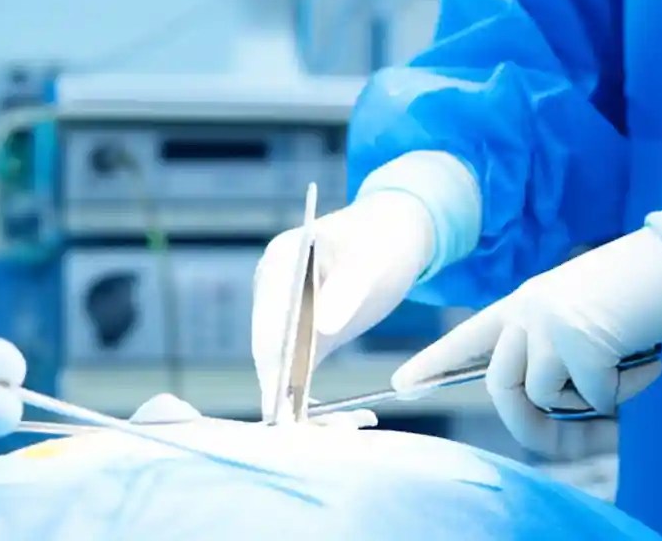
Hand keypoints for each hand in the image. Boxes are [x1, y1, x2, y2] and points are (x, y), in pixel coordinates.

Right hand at [251, 190, 436, 417]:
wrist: (394, 233)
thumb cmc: (383, 240)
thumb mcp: (373, 261)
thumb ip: (347, 290)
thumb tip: (323, 329)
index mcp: (280, 263)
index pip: (267, 321)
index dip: (272, 365)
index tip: (281, 405)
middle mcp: (273, 293)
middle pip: (268, 350)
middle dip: (287, 394)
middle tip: (320, 429)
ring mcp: (285, 316)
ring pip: (281, 368)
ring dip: (302, 403)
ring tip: (345, 427)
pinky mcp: (303, 335)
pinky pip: (298, 372)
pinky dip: (315, 398)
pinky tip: (347, 419)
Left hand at [392, 229, 661, 458]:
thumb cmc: (629, 297)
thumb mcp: (574, 317)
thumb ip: (546, 351)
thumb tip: (539, 406)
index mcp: (521, 306)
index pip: (466, 339)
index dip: (432, 364)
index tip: (400, 385)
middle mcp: (526, 313)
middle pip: (500, 384)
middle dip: (525, 423)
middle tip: (551, 443)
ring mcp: (549, 325)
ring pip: (544, 394)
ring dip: (585, 399)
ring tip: (618, 368)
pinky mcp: (579, 340)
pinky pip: (591, 397)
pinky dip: (620, 391)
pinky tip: (638, 361)